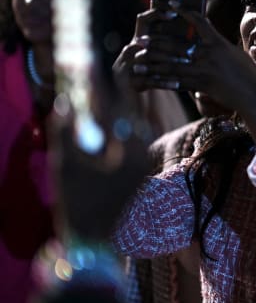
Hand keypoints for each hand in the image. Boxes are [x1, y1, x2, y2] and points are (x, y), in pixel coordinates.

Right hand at [49, 76, 150, 242]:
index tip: (98, 63)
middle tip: (112, 62)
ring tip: (117, 81)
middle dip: (120, 86)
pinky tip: (119, 113)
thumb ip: (64, 132)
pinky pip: (139, 135)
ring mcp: (144, 160)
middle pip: (133, 109)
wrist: (96, 240)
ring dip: (127, 102)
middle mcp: (142, 152)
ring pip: (139, 121)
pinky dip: (129, 120)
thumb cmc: (77, 203)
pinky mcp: (142, 168)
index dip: (106, 82)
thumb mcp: (65, 165)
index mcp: (126, 149)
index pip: (117, 105)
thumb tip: (63, 102)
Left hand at [123, 4, 255, 114]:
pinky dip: (162, 81)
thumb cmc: (248, 74)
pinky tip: (150, 79)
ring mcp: (204, 71)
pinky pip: (177, 82)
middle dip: (156, 42)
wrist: (254, 95)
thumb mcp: (235, 53)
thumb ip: (218, 43)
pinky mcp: (201, 85)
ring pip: (172, 65)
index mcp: (219, 43)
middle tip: (140, 41)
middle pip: (176, 45)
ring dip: (152, 63)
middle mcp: (209, 55)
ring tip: (138, 61)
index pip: (199, 21)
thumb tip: (205, 33)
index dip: (183, 11)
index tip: (169, 3)